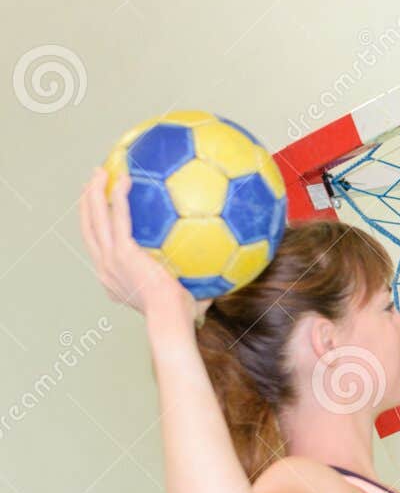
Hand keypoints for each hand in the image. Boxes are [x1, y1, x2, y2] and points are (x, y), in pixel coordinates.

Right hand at [79, 168, 195, 320]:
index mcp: (113, 277)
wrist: (170, 321)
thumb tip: (219, 273)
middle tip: (92, 183)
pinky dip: (120, 198)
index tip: (99, 207)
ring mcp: (111, 259)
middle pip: (89, 227)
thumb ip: (192, 282)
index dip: (94, 224)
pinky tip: (126, 180)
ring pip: (95, 218)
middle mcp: (105, 267)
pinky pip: (119, 218)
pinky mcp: (122, 253)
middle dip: (88, 203)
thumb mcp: (178, 297)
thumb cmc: (180, 317)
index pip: (98, 245)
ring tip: (100, 172)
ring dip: (95, 193)